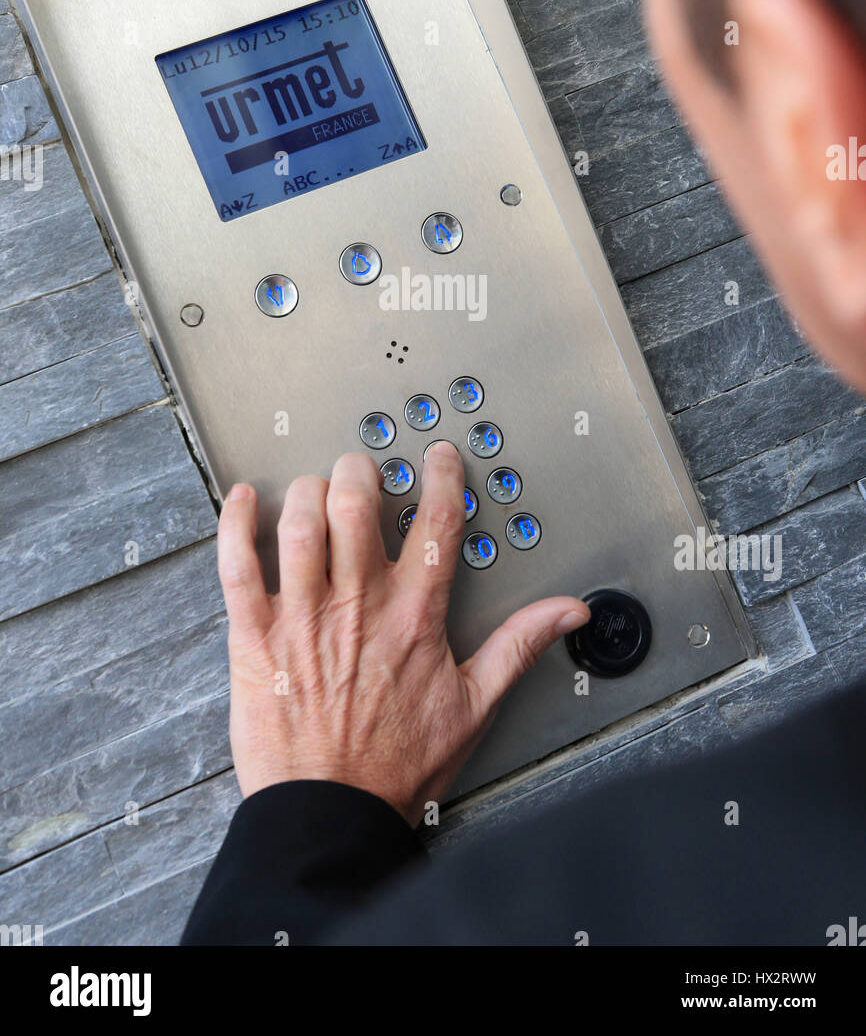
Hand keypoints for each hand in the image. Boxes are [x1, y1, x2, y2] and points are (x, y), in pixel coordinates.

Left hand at [218, 442, 589, 824]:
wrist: (332, 815)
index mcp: (413, 616)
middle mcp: (357, 606)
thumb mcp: (473, 705)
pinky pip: (237, 565)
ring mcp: (302, 618)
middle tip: (363, 470)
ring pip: (301, 524)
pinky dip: (237, 523)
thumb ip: (519, 645)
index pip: (434, 523)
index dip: (440, 477)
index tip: (437, 459)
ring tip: (317, 487)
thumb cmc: (395, 768)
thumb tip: (566, 612)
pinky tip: (246, 500)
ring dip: (309, 491)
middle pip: (357, 505)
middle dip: (360, 472)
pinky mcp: (254, 638)